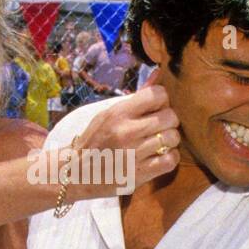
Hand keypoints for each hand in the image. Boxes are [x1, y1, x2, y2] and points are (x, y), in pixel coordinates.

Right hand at [71, 79, 179, 195]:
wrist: (76, 173)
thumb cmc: (94, 140)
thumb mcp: (107, 115)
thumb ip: (135, 98)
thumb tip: (159, 74)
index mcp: (118, 113)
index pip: (158, 95)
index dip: (162, 100)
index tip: (157, 108)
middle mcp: (126, 132)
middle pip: (170, 117)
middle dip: (169, 121)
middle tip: (160, 127)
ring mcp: (133, 154)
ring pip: (173, 138)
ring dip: (170, 140)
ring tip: (159, 143)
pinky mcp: (139, 174)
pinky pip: (171, 160)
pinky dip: (170, 157)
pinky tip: (160, 157)